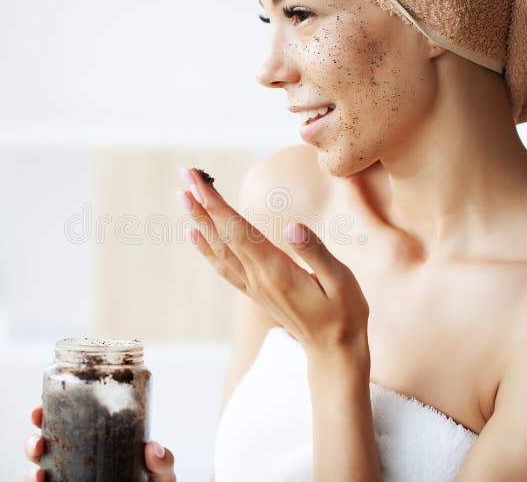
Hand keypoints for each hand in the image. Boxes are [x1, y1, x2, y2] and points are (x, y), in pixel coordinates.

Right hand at [22, 406, 176, 481]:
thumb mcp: (160, 475)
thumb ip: (162, 463)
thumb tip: (152, 448)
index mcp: (94, 446)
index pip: (65, 425)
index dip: (47, 414)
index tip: (39, 409)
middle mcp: (75, 464)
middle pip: (43, 449)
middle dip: (32, 441)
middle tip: (38, 441)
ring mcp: (67, 481)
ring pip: (36, 474)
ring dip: (29, 470)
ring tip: (38, 472)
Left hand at [178, 167, 369, 356]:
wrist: (333, 352)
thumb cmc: (343, 315)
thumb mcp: (341, 282)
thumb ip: (316, 253)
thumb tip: (292, 226)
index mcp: (276, 272)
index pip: (240, 232)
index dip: (218, 206)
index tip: (198, 184)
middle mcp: (257, 278)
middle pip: (223, 235)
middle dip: (202, 203)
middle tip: (184, 174)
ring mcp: (253, 286)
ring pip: (219, 249)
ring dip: (200, 220)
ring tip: (183, 196)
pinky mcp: (255, 291)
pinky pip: (223, 266)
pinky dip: (206, 247)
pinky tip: (195, 233)